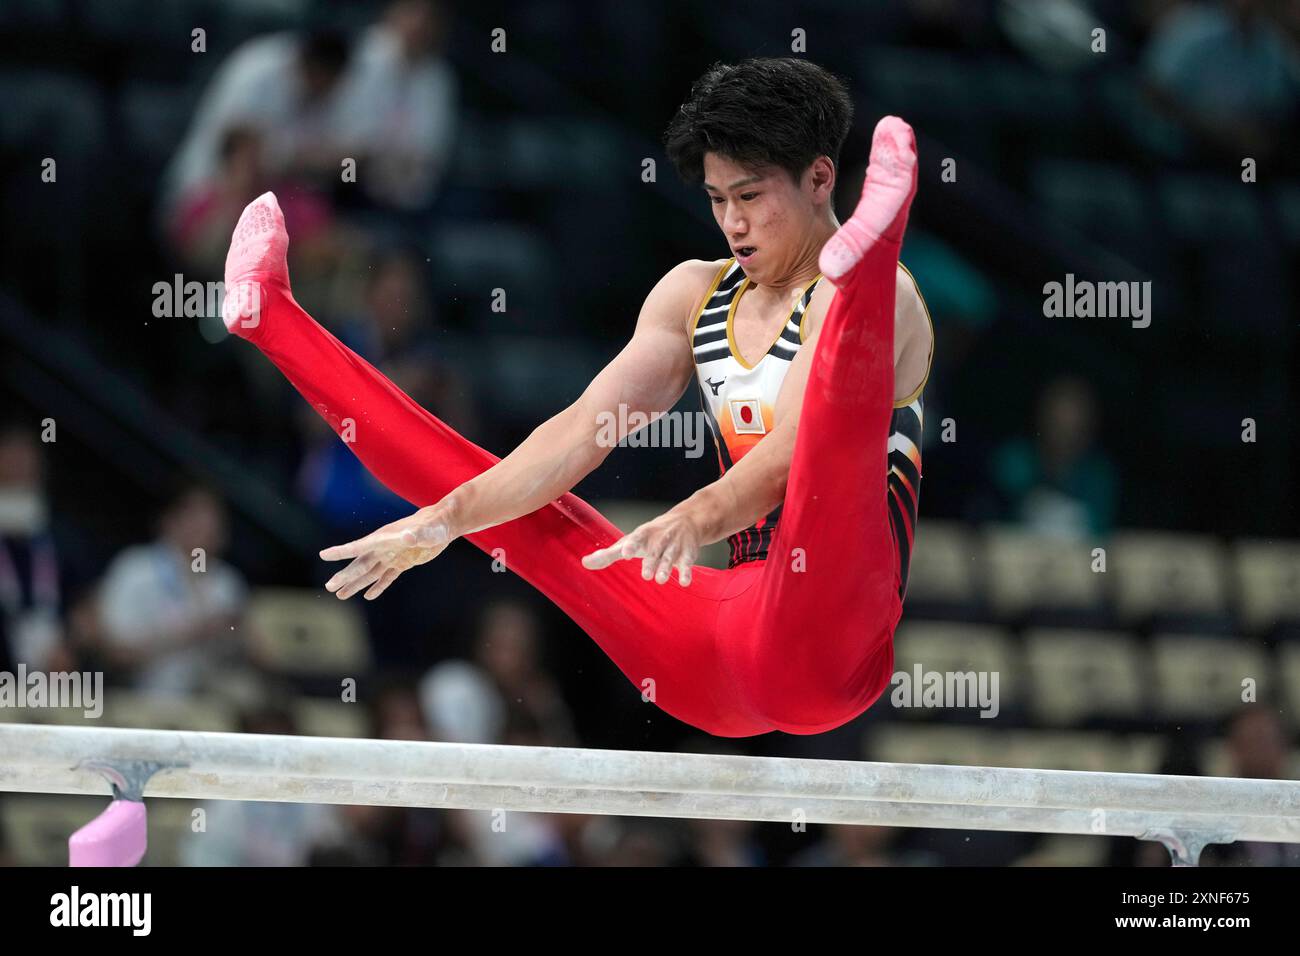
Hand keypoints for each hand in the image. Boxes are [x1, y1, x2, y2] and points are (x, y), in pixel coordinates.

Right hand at [319, 502, 458, 599]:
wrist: (444, 523)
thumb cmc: (436, 524)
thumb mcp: (427, 530)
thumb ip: (417, 533)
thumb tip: (407, 537)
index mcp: (385, 538)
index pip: (359, 546)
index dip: (341, 551)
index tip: (324, 555)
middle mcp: (385, 548)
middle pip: (360, 564)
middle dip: (345, 576)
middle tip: (329, 587)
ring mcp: (392, 556)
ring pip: (369, 573)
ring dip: (355, 584)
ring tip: (339, 595)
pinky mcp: (402, 563)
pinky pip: (387, 577)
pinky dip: (378, 586)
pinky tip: (368, 596)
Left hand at [581, 506, 701, 585]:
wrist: (687, 521)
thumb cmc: (650, 536)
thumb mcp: (630, 541)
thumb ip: (608, 554)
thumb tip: (584, 563)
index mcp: (643, 535)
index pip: (636, 539)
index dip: (631, 545)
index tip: (625, 553)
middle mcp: (658, 539)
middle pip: (654, 552)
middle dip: (651, 562)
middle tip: (646, 576)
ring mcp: (674, 546)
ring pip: (670, 558)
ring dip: (666, 568)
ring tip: (660, 579)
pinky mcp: (688, 554)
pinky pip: (687, 563)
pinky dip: (686, 572)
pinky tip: (684, 582)